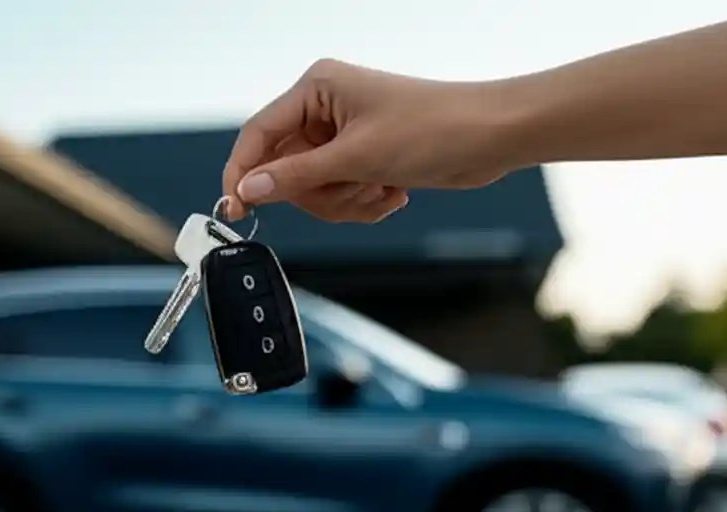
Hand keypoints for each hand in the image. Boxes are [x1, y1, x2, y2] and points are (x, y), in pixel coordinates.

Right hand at [221, 59, 522, 222]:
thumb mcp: (356, 157)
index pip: (259, 133)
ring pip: (314, 190)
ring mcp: (344, 136)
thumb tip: (250, 188)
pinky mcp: (363, 159)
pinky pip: (340, 196)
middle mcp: (326, 109)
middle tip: (351, 190)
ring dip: (346, 201)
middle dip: (319, 193)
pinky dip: (363, 203)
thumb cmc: (434, 127)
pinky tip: (392, 192)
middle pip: (286, 170)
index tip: (236, 207)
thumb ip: (295, 176)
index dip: (244, 172)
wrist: (490, 138)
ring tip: (380, 189)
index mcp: (317, 89)